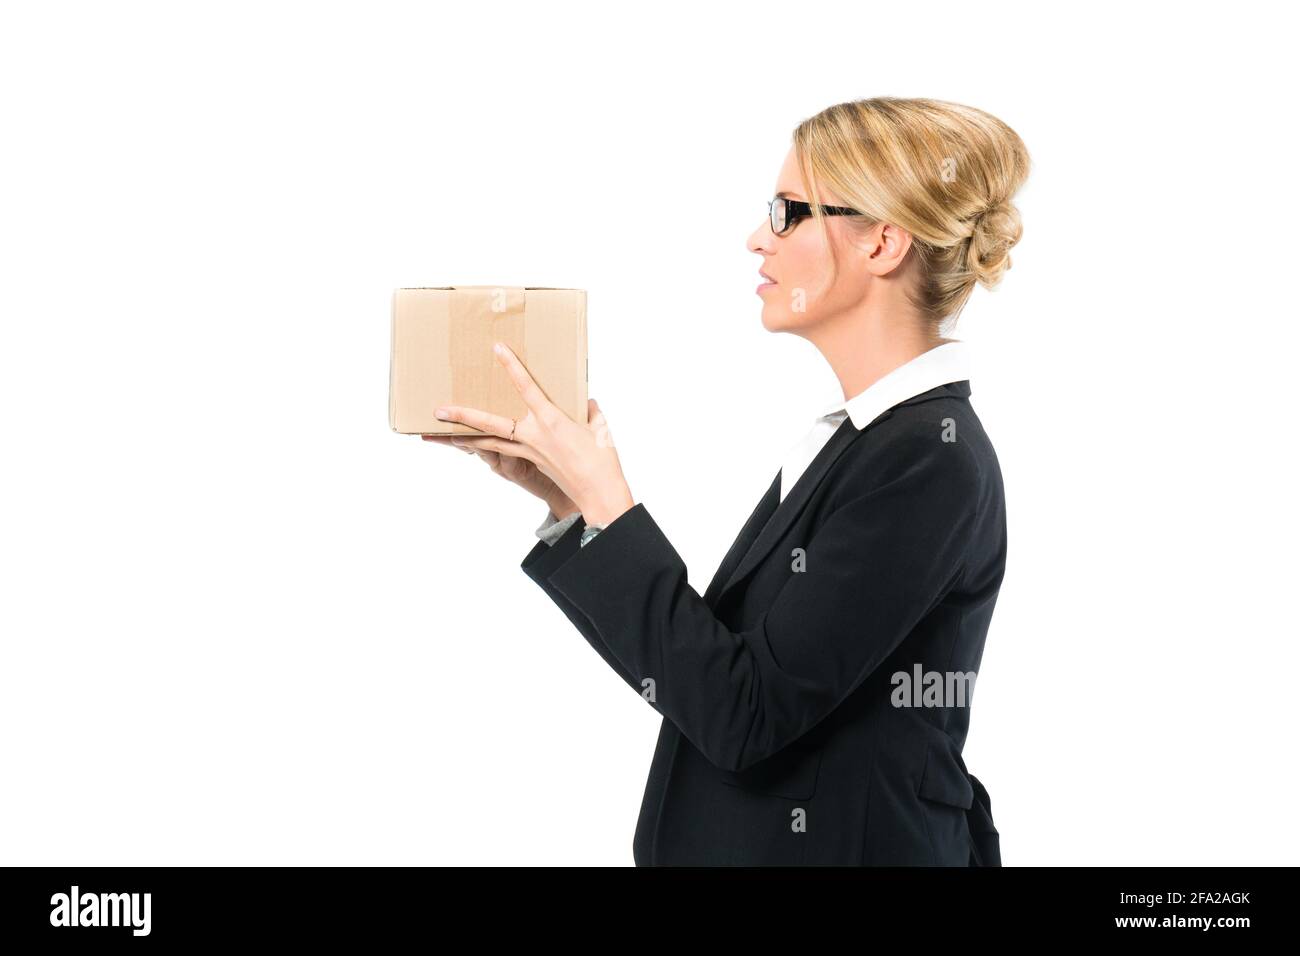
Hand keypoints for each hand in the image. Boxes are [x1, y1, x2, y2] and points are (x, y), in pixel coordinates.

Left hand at [426, 342, 634, 526]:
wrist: (599, 494)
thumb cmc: (603, 461)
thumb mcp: (599, 428)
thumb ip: (589, 411)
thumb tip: (585, 403)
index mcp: (551, 420)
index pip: (526, 387)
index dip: (511, 367)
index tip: (497, 349)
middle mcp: (533, 435)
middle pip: (490, 423)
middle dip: (463, 416)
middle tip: (438, 410)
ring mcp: (528, 451)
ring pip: (487, 442)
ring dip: (461, 438)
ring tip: (437, 434)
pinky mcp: (528, 463)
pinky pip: (499, 452)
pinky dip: (482, 448)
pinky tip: (466, 446)